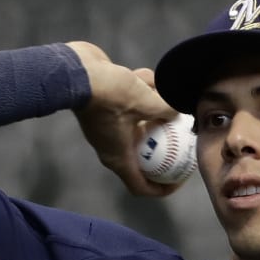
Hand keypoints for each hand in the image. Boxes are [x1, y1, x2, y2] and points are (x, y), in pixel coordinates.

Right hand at [67, 42, 184, 196]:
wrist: (76, 71)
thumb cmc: (109, 92)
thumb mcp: (147, 101)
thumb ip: (167, 110)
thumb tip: (180, 113)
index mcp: (118, 157)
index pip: (141, 187)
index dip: (163, 188)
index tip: (180, 176)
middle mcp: (111, 148)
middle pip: (143, 158)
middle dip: (165, 146)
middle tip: (183, 137)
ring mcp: (107, 130)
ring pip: (138, 126)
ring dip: (152, 109)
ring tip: (163, 93)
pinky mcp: (105, 111)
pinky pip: (128, 109)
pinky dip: (138, 95)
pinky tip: (145, 78)